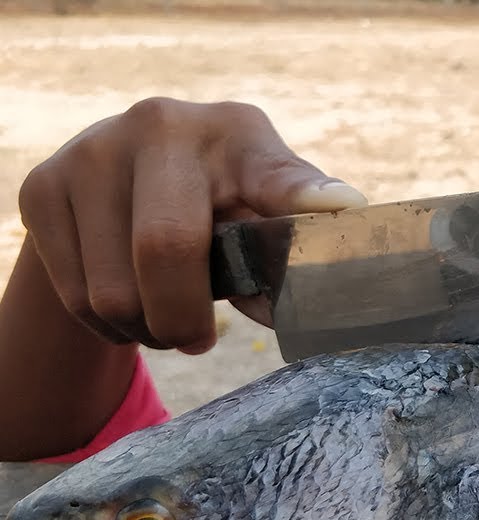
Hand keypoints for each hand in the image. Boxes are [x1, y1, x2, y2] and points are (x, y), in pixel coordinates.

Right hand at [17, 97, 367, 354]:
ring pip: (114, 292)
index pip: (276, 174)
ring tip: (165, 316)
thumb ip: (285, 256)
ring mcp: (92, 151)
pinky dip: (109, 325)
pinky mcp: (41, 186)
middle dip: (184, 318)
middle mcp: (162, 126)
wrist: (120, 178)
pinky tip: (129, 303)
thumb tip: (296, 308)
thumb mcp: (263, 214)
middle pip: (167, 248)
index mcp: (239, 133)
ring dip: (146, 330)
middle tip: (198, 340)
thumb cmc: (217, 205)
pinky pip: (78, 298)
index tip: (342, 209)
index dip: (304, 198)